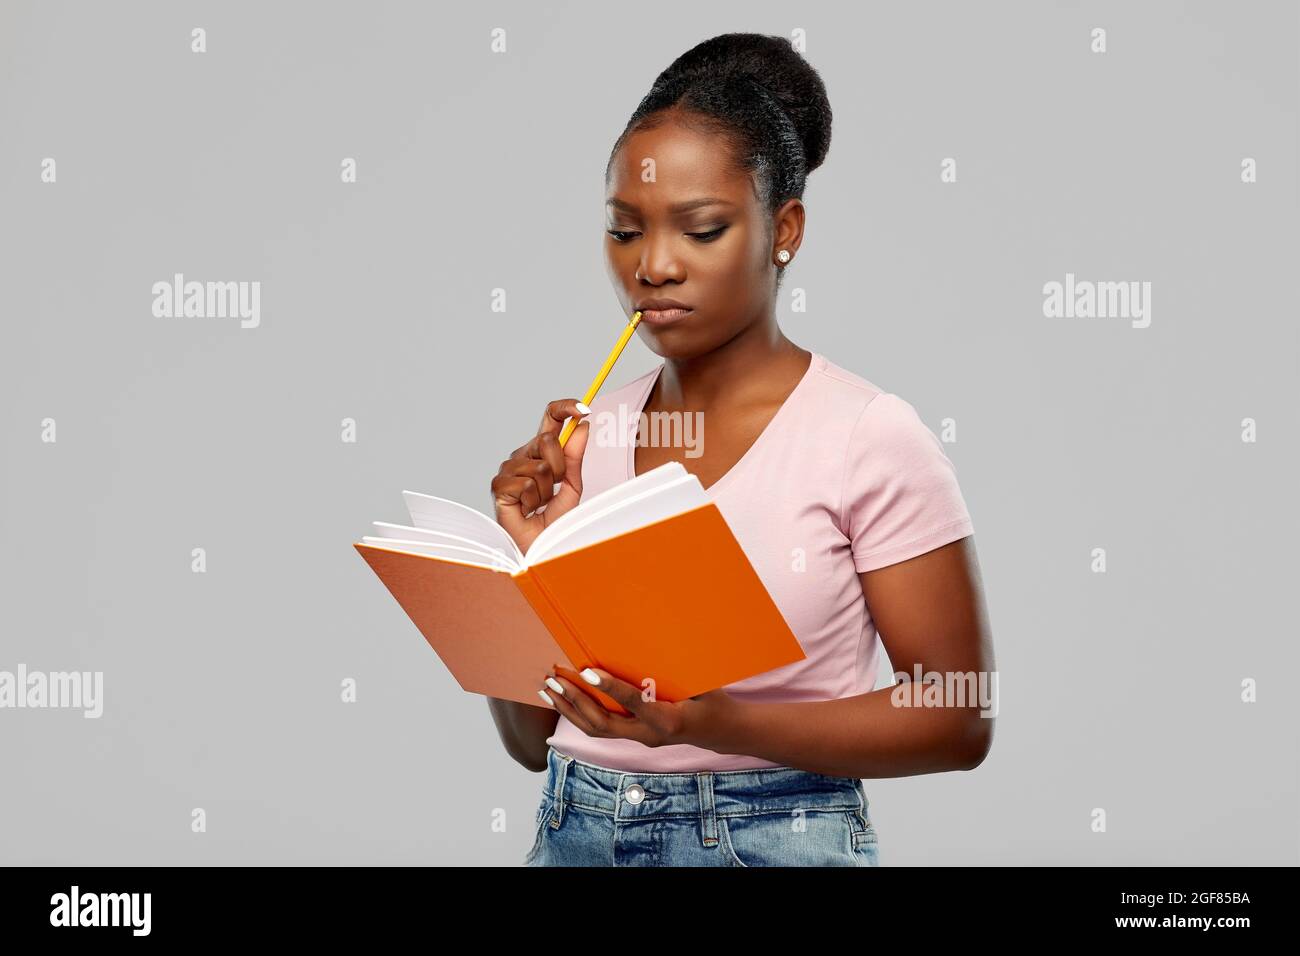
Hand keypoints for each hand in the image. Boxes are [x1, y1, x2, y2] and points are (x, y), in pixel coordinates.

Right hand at [491, 399, 590, 553]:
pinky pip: (525, 484)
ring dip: (547, 490)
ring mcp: (508, 469)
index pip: (550, 418)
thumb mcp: (573, 485)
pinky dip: (533, 500)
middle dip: (561, 468)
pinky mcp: (498, 486)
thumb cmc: (555, 520)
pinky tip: (526, 509)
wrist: (542, 547)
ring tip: (539, 503)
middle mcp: (522, 455)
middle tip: (556, 488)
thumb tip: (582, 425)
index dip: (565, 408)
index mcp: (541, 451)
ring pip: (539, 466)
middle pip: (548, 440)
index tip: (583, 408)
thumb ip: (575, 455)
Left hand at [538, 666, 738, 749]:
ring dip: (570, 709)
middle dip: (576, 700)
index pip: (633, 702)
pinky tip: (564, 700)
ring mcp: (641, 739)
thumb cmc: (714, 700)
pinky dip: (579, 714)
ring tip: (548, 689)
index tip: (587, 670)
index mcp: (669, 719)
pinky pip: (601, 729)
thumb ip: (680, 668)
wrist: (723, 732)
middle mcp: (649, 733)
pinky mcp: (635, 737)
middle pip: (603, 723)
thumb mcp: (704, 682)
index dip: (609, 687)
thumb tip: (654, 638)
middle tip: (555, 678)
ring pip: (596, 730)